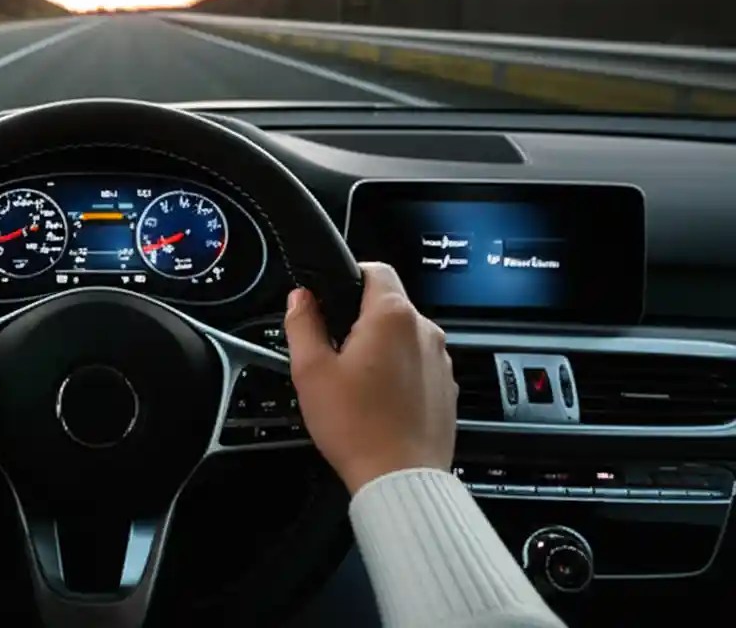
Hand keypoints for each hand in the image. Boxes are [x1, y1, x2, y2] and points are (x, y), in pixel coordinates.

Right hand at [284, 263, 455, 493]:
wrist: (399, 478)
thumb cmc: (356, 427)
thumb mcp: (311, 371)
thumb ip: (302, 324)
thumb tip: (299, 299)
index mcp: (392, 316)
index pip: (375, 269)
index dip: (350, 278)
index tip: (331, 301)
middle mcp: (425, 331)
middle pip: (389, 305)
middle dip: (361, 321)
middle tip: (335, 354)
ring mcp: (441, 360)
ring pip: (404, 337)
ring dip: (381, 349)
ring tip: (356, 384)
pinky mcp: (447, 387)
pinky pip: (418, 365)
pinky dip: (399, 374)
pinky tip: (378, 402)